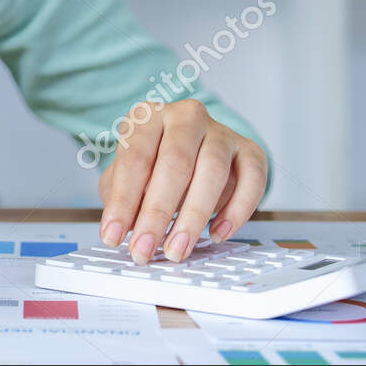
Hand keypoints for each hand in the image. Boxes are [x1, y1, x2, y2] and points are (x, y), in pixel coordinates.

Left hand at [96, 98, 267, 263]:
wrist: (192, 149)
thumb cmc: (153, 165)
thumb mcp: (126, 177)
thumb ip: (120, 198)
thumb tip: (119, 231)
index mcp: (147, 116)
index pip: (134, 158)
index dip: (123, 201)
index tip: (112, 236)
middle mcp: (185, 117)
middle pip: (175, 164)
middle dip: (157, 213)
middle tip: (145, 248)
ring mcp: (221, 131)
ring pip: (213, 171)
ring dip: (193, 217)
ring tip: (177, 248)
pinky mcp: (249, 150)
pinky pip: (253, 179)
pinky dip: (237, 211)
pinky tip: (216, 233)